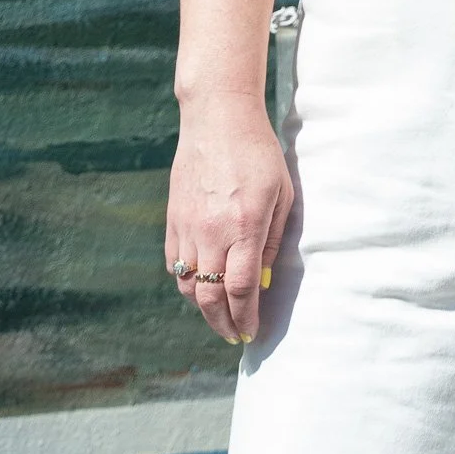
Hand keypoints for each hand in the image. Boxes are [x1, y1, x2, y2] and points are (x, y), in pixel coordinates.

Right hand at [165, 96, 294, 345]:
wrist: (217, 117)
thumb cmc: (258, 152)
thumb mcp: (281, 193)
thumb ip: (272, 241)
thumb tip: (263, 281)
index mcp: (245, 225)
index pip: (241, 289)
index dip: (246, 318)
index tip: (252, 334)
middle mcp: (212, 231)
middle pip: (211, 297)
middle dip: (223, 325)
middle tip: (235, 336)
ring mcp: (188, 226)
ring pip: (188, 285)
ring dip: (204, 308)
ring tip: (220, 315)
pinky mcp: (173, 218)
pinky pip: (174, 263)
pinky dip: (186, 282)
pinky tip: (201, 285)